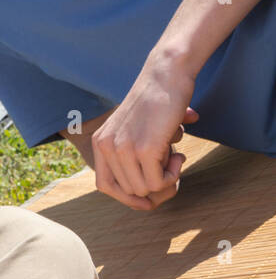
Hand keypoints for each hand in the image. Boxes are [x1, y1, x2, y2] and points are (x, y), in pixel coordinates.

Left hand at [90, 58, 199, 210]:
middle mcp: (106, 146)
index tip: (148, 202)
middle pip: (129, 191)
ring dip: (166, 179)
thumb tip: (145, 198)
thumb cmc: (156, 104)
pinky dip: (172, 175)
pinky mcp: (144, 148)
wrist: (165, 76)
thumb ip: (131, 156)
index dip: (127, 198)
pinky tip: (178, 154)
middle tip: (172, 169)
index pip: (104, 185)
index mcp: (100, 142)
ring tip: (174, 156)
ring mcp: (123, 148)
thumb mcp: (133, 130)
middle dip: (154, 188)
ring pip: (144, 189)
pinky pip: (158, 182)